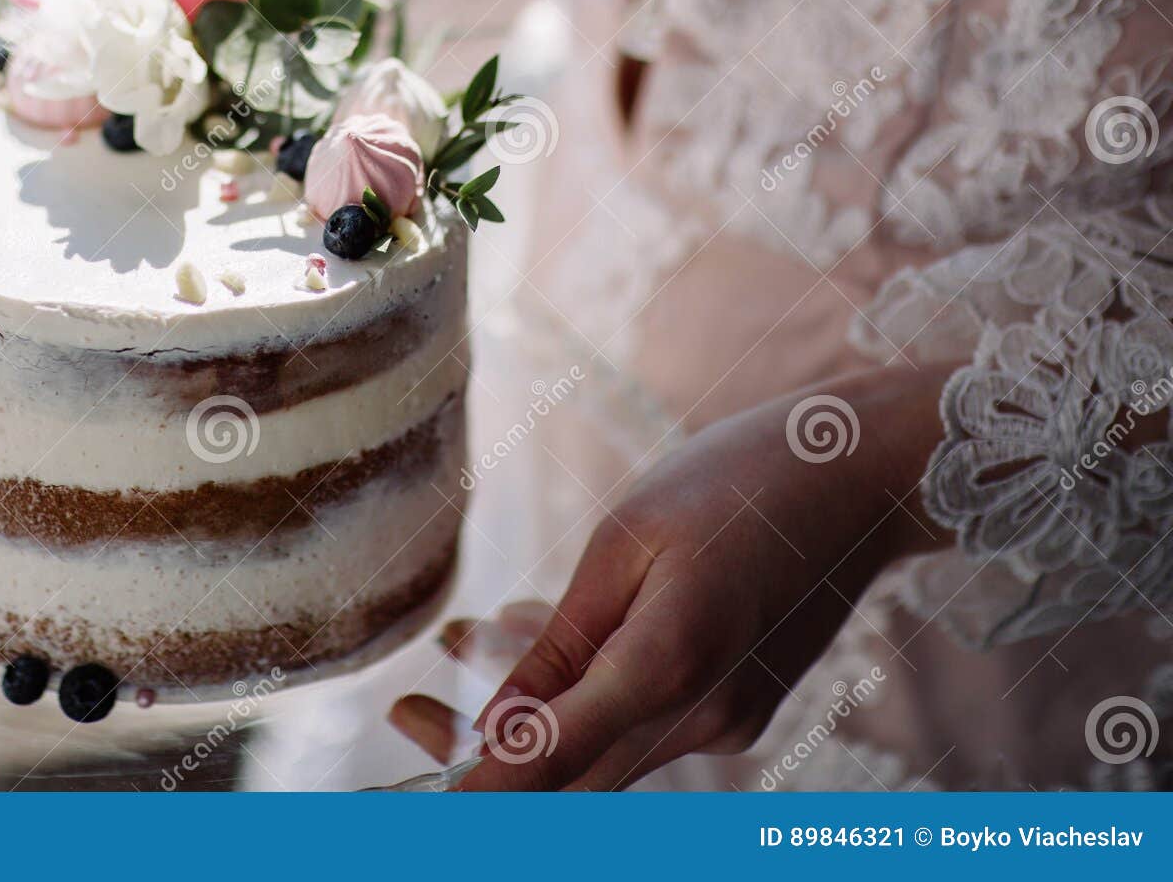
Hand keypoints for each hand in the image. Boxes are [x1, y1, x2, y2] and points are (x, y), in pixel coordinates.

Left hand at [391, 365, 954, 789]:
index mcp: (668, 665)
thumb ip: (560, 643)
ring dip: (524, 711)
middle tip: (405, 711)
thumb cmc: (734, 483)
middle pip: (567, 773)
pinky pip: (635, 721)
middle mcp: (703, 714)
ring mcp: (726, 719)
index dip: (473, 780)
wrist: (855, 477)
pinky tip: (531, 631)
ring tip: (458, 644)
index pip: (548, 758)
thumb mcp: (625, 541)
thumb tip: (498, 724)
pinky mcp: (736, 706)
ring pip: (597, 747)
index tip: (415, 782)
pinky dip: (577, 692)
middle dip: (480, 752)